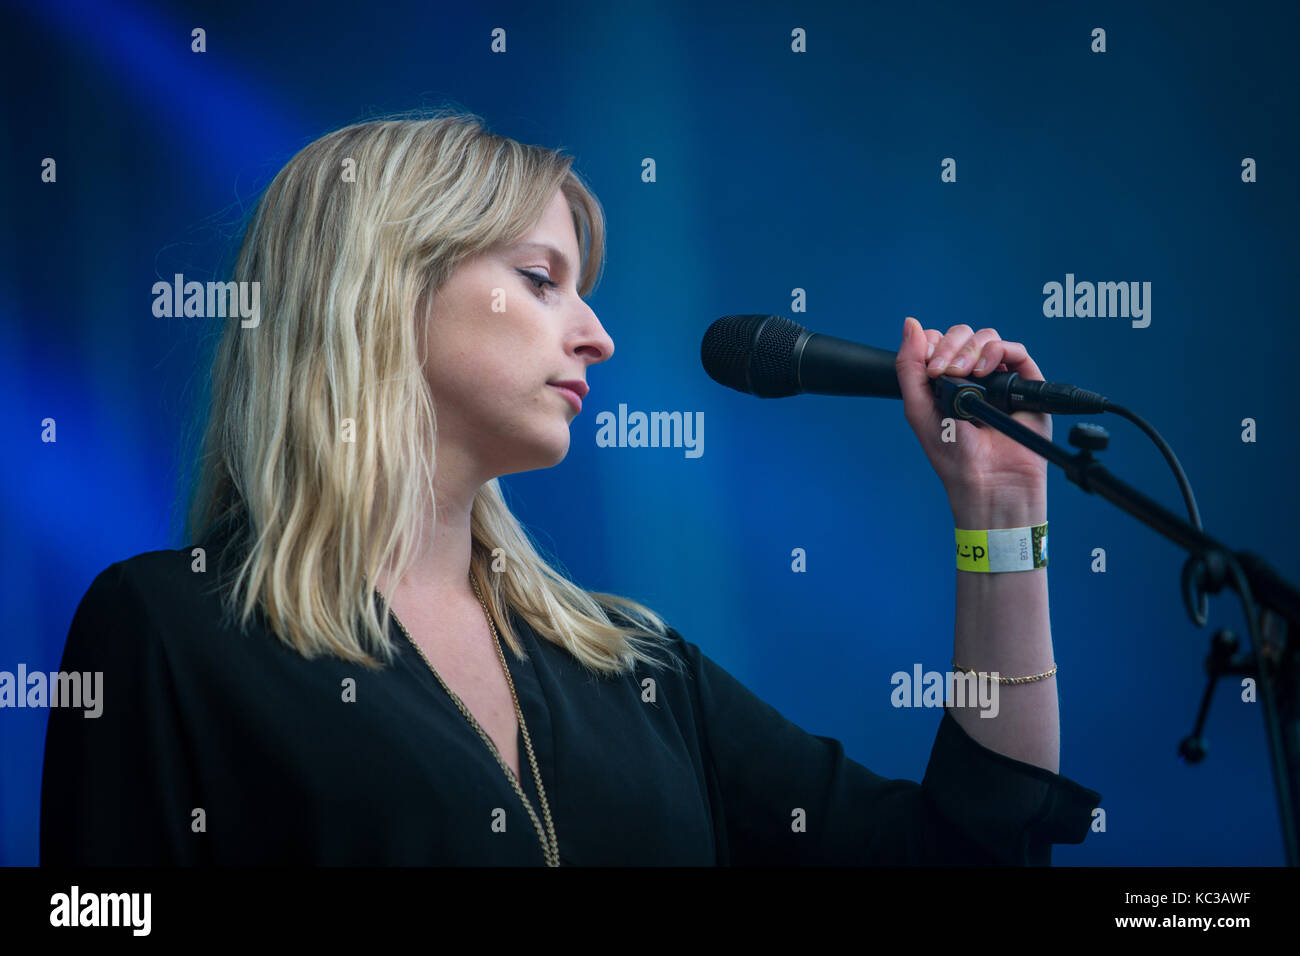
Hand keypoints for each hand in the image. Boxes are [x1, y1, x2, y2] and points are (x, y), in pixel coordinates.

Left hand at [894, 318, 1049, 524]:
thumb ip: (909, 367)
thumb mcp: (917, 408)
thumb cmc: (952, 455)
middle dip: (949, 346)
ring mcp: (998, 379)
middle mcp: (972, 377)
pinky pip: (1016, 351)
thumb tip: (910, 323)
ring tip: (965, 374)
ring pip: (987, 338)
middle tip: (943, 371)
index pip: (937, 341)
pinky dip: (998, 351)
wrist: (986, 482)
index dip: (931, 344)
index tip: (928, 367)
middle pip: (962, 334)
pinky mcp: (1025, 386)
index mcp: (945, 382)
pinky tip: (984, 370)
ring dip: (971, 349)